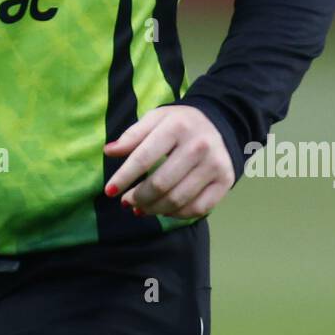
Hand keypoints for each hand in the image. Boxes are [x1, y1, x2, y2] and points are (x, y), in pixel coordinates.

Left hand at [103, 105, 234, 218]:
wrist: (220, 122)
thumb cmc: (180, 123)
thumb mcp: (155, 119)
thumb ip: (132, 135)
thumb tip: (109, 151)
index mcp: (177, 126)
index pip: (144, 158)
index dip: (124, 177)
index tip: (109, 191)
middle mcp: (198, 146)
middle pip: (161, 184)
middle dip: (138, 197)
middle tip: (126, 201)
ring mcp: (214, 165)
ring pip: (177, 200)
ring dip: (153, 209)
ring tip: (140, 208)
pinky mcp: (225, 181)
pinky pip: (197, 209)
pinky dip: (176, 215)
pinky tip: (164, 211)